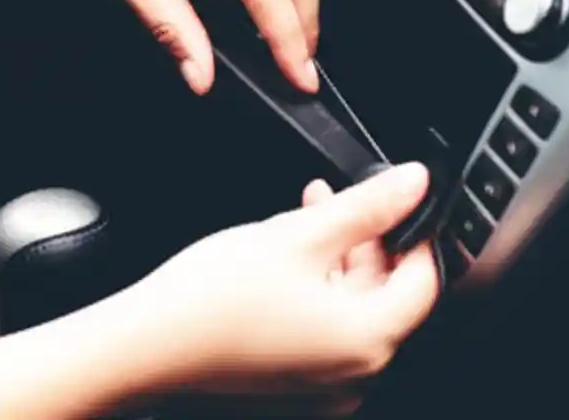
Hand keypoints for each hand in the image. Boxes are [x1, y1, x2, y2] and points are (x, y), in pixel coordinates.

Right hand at [123, 163, 440, 415]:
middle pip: (386, 294)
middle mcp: (354, 375)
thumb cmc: (210, 298)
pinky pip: (324, 331)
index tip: (396, 199)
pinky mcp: (294, 385)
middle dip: (366, 239)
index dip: (413, 231)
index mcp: (367, 342)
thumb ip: (367, 206)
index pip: (424, 281)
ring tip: (304, 218)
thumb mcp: (300, 234)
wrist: (144, 345)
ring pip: (351, 308)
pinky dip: (315, 292)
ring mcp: (323, 386)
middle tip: (337, 198)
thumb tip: (414, 183)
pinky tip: (287, 257)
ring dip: (337, 258)